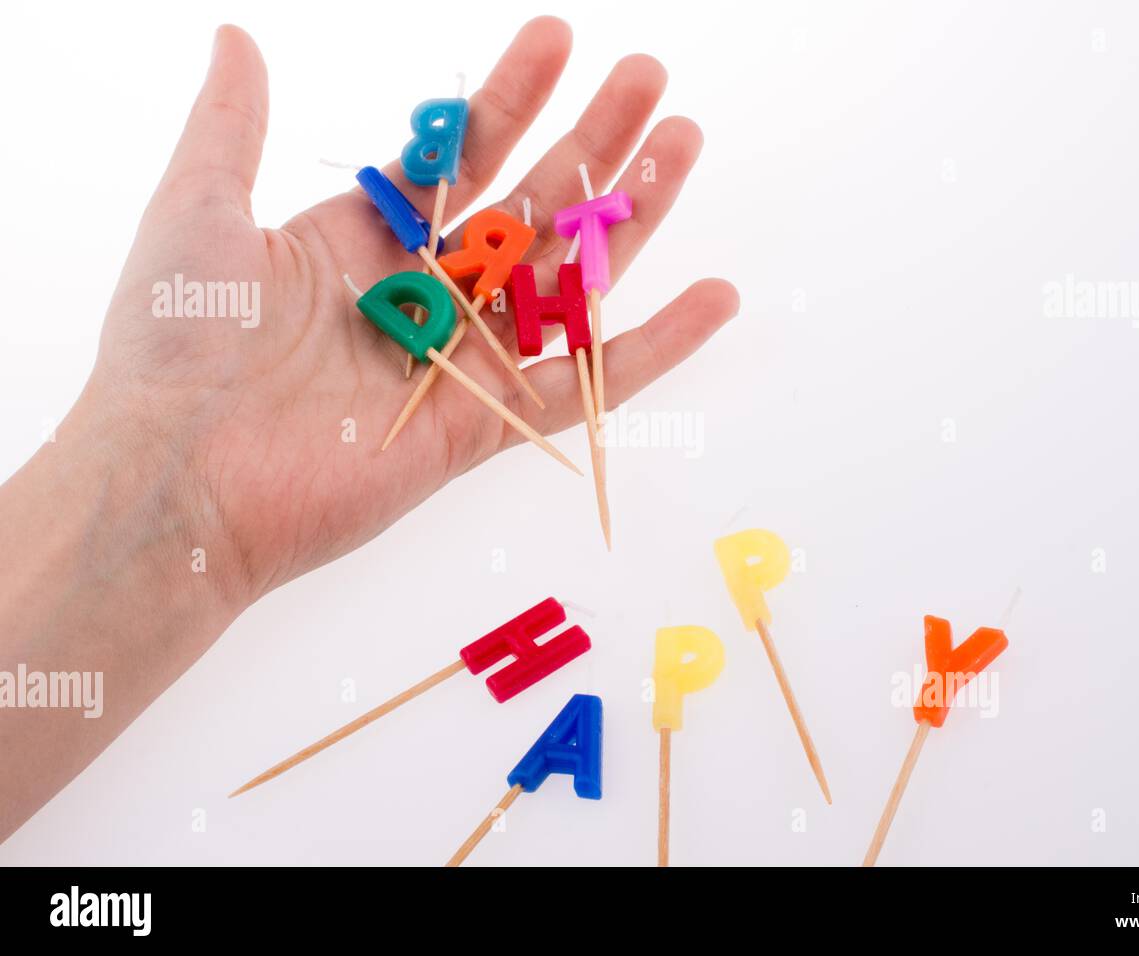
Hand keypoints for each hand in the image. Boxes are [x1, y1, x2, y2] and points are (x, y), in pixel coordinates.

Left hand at [96, 17, 738, 605]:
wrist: (180, 479)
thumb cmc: (176, 348)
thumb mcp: (199, 212)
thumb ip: (230, 125)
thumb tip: (238, 36)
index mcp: (365, 243)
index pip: (458, 156)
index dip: (511, 96)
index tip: (559, 38)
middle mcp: (423, 297)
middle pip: (531, 207)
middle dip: (590, 140)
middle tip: (650, 77)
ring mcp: (460, 362)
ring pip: (568, 281)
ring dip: (630, 214)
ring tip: (683, 144)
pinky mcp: (484, 429)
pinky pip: (585, 384)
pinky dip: (654, 347)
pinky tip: (714, 296)